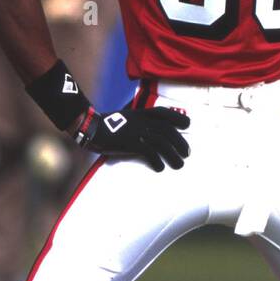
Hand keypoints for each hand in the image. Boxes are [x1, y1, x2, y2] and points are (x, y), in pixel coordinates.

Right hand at [71, 103, 189, 171]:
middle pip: (168, 131)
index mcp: (142, 113)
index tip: (187, 125)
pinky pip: (149, 153)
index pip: (164, 113)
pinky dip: (156, 161)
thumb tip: (153, 131)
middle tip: (187, 153)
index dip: (178, 118)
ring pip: (162, 143)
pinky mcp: (130, 143)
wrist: (92, 128)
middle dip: (180, 142)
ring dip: (173, 155)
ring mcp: (137, 132)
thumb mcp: (127, 118)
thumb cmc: (108, 125)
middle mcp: (142, 121)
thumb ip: (141, 122)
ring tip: (179, 165)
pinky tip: (160, 167)